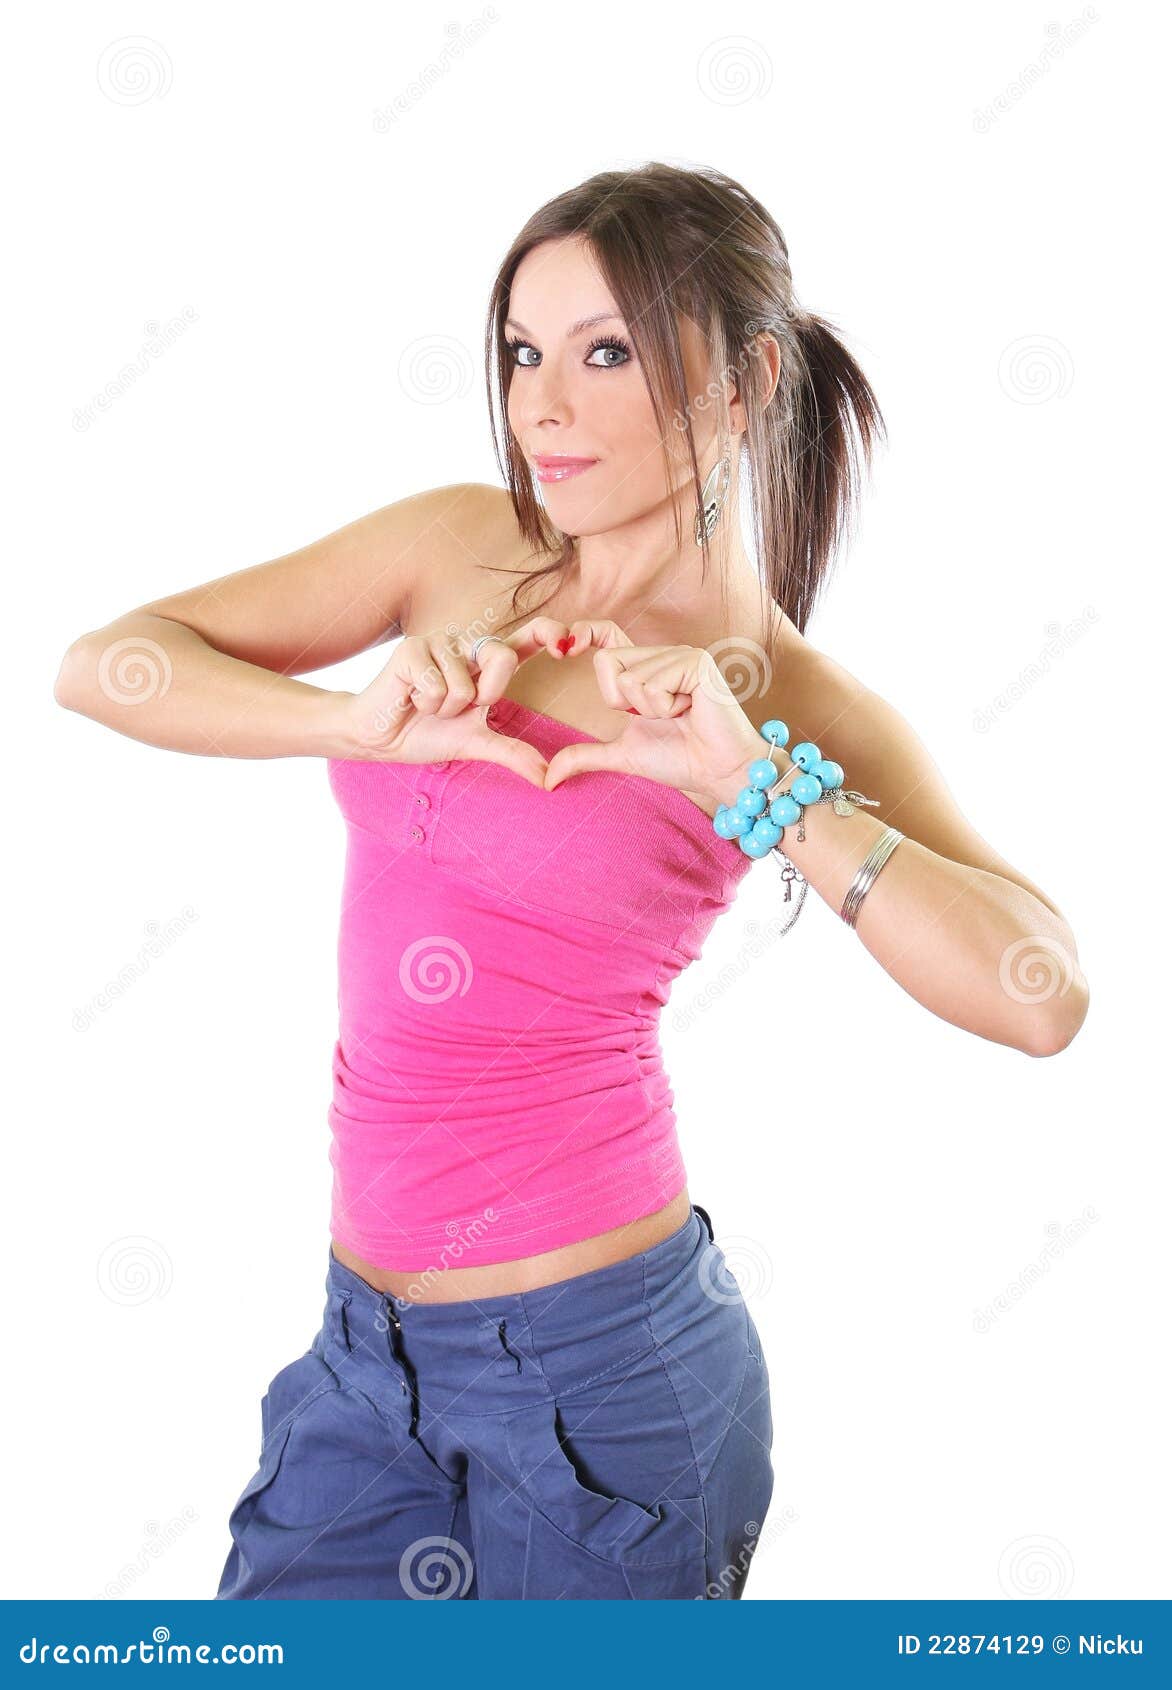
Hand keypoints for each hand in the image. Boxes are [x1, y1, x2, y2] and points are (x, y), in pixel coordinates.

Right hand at [340, 617, 578, 788]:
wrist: (379, 737)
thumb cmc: (426, 733)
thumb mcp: (476, 744)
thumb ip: (514, 754)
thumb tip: (549, 780)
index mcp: (488, 663)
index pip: (527, 639)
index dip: (548, 633)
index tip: (565, 644)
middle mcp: (468, 646)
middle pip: (503, 658)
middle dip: (483, 696)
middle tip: (456, 707)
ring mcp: (440, 643)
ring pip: (466, 684)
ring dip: (446, 708)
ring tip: (426, 704)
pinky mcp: (413, 648)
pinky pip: (437, 686)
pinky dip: (425, 703)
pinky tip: (409, 697)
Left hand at [543, 639, 771, 804]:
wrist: (718, 772)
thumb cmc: (680, 759)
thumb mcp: (622, 755)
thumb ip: (586, 756)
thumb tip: (548, 778)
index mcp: (646, 668)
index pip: (607, 635)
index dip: (584, 632)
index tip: (563, 648)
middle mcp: (663, 654)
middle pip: (607, 661)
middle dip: (623, 702)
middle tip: (660, 716)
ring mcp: (681, 654)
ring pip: (629, 676)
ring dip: (649, 709)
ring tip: (680, 715)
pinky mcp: (696, 661)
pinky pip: (653, 682)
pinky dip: (666, 706)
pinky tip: (690, 710)